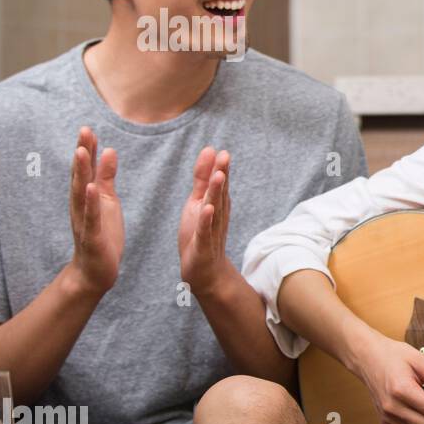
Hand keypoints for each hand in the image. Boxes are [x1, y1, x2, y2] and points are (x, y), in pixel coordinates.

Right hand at [67, 127, 122, 294]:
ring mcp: (84, 220)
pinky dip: (91, 202)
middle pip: (80, 175)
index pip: (86, 168)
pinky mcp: (92, 236)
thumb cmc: (102, 233)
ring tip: (82, 151)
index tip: (88, 128)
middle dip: (82, 153)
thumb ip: (106, 177)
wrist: (96, 270)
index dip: (88, 148)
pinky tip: (92, 188)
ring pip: (81, 192)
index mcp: (87, 196)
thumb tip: (109, 151)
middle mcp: (81, 205)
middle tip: (84, 130)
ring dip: (82, 172)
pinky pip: (91, 217)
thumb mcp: (108, 201)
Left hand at [178, 147, 233, 296]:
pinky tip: (207, 209)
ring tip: (219, 176)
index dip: (219, 168)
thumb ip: (202, 179)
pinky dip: (206, 220)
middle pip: (220, 193)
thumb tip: (209, 151)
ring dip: (217, 193)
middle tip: (225, 156)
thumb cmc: (200, 235)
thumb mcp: (198, 203)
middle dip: (222, 174)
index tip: (220, 150)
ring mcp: (211, 231)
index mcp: (215, 205)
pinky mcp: (203, 245)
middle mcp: (217, 216)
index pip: (218, 184)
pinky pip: (205, 231)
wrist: (206, 273)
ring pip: (214, 209)